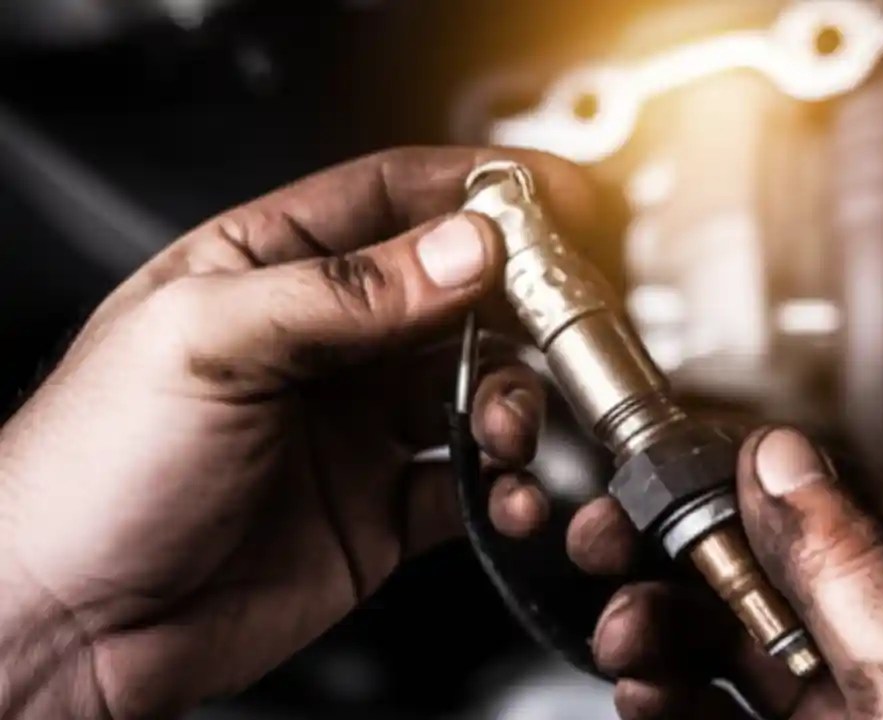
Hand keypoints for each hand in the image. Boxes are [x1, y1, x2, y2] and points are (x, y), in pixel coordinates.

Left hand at [0, 147, 593, 719]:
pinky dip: (504, 486)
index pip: (393, 203)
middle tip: (560, 322)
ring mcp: (354, 427)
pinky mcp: (378, 508)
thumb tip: (462, 250)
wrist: (67, 629)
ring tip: (508, 425)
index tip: (551, 202)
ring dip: (514, 400)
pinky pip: (468, 483)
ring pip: (476, 388)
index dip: (477, 194)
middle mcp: (322, 344)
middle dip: (516, 304)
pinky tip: (500, 492)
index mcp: (268, 271)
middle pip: (453, 295)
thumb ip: (345, 292)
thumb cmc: (88, 472)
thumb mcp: (209, 343)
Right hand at [575, 427, 882, 718]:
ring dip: (664, 628)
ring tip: (624, 631)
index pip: (853, 507)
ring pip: (731, 652)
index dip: (758, 475)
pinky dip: (666, 702)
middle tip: (615, 538)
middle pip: (774, 577)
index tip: (679, 459)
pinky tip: (643, 692)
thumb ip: (853, 577)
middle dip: (686, 553)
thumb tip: (785, 461)